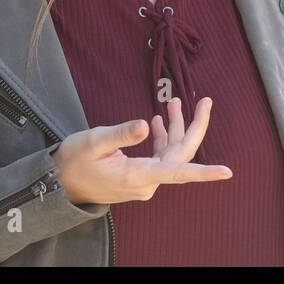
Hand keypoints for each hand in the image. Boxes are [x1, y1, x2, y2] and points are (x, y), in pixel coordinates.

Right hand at [51, 96, 232, 204]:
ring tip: (174, 101)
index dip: (204, 172)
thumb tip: (143, 124)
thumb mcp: (93, 141)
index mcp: (138, 175)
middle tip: (206, 100)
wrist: (56, 184)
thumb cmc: (72, 161)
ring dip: (175, 128)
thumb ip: (120, 134)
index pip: (178, 173)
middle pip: (182, 155)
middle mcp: (146, 182)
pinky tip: (156, 121)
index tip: (227, 172)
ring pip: (172, 154)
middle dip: (195, 126)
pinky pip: (160, 157)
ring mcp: (144, 181)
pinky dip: (162, 138)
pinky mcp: (139, 177)